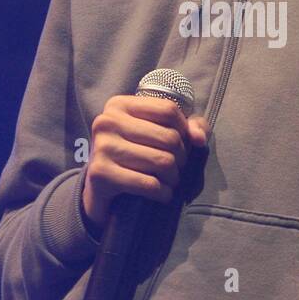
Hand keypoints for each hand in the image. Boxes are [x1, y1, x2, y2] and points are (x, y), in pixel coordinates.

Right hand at [81, 94, 209, 229]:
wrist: (99, 188)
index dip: (183, 129)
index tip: (180, 144)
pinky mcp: (101, 174)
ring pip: (163, 161)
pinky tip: (162, 194)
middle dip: (181, 158)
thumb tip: (199, 138)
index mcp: (120, 105)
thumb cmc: (134, 155)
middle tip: (176, 168)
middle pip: (169, 137)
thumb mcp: (157, 133)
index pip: (168, 110)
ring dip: (173, 177)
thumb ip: (188, 127)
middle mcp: (107, 122)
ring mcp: (102, 147)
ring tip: (170, 181)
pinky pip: (149, 184)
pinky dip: (163, 193)